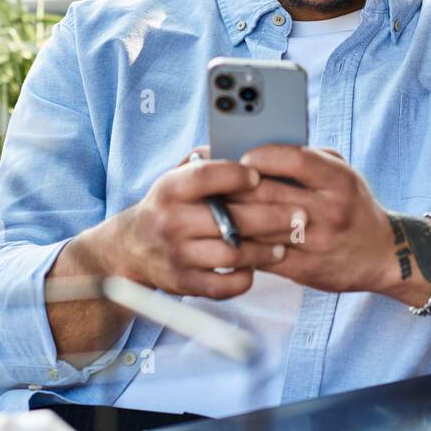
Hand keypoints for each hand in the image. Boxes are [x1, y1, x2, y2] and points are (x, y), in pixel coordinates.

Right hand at [117, 146, 298, 299]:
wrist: (130, 248)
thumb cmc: (168, 206)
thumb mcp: (176, 176)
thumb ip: (205, 160)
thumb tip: (244, 144)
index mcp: (170, 188)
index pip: (206, 175)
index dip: (237, 175)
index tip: (261, 175)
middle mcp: (170, 221)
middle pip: (230, 219)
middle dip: (272, 216)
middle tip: (300, 214)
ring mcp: (175, 255)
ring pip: (232, 254)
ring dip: (265, 250)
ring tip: (285, 242)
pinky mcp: (182, 284)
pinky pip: (223, 285)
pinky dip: (245, 277)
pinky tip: (257, 266)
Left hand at [225, 144, 392, 293]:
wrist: (382, 254)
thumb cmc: (353, 206)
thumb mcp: (344, 174)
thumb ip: (310, 158)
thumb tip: (262, 148)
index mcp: (339, 181)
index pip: (296, 160)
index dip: (263, 156)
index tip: (243, 157)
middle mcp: (331, 211)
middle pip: (270, 195)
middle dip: (236, 188)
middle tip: (214, 182)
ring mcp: (318, 243)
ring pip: (262, 228)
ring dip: (232, 218)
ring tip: (213, 208)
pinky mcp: (306, 270)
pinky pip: (264, 257)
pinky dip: (243, 246)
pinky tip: (230, 237)